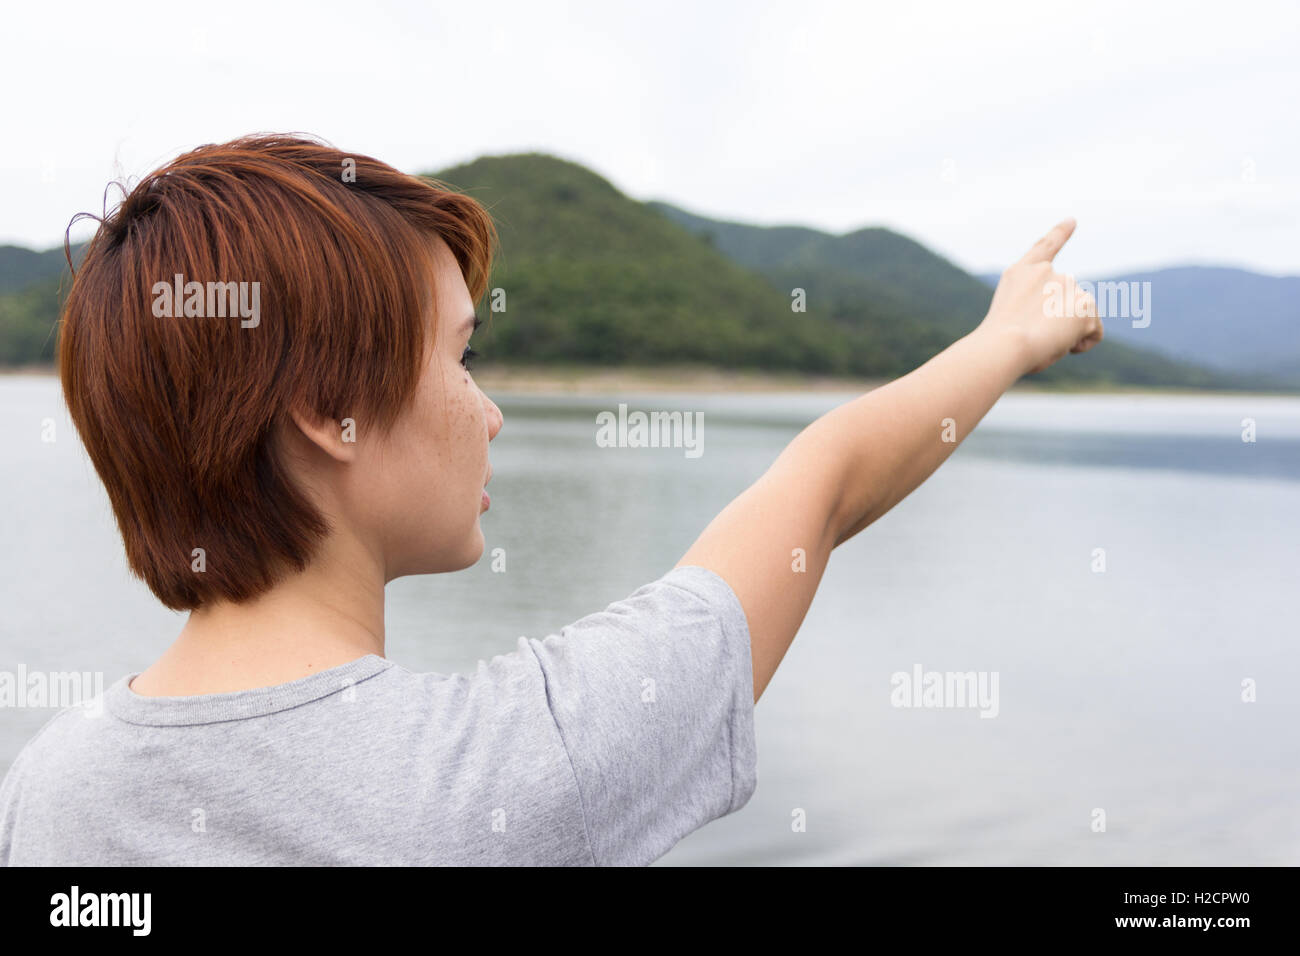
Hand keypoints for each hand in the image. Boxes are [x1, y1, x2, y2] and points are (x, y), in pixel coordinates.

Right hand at [978, 217, 1103, 375]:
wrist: (1005, 344)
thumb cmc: (999, 342)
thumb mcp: (1008, 316)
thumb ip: (1033, 307)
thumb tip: (1071, 317)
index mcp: (1021, 273)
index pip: (1045, 247)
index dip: (1060, 233)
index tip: (1072, 221)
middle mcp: (1046, 272)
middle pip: (1066, 302)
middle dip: (1057, 321)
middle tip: (1033, 335)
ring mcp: (1067, 285)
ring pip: (1079, 317)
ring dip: (1067, 333)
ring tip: (1043, 340)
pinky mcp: (1085, 303)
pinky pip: (1094, 332)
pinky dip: (1083, 343)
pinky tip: (1065, 345)